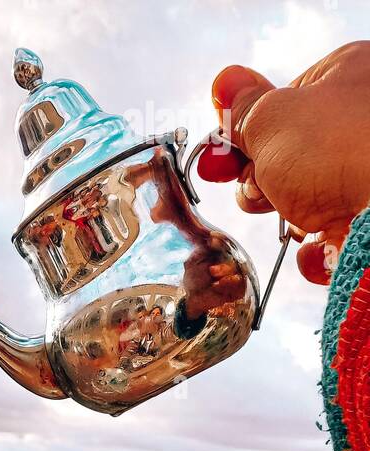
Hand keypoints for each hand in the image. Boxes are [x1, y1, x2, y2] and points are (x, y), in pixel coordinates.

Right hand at [197, 42, 369, 284]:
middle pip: (295, 152)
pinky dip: (322, 249)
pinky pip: (339, 233)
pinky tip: (321, 247)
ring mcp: (369, 170)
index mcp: (348, 74)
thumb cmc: (335, 150)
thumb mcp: (271, 119)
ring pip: (314, 196)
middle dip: (265, 180)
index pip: (285, 100)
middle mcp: (364, 118)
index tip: (222, 160)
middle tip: (257, 190)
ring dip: (293, 216)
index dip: (247, 133)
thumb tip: (224, 84)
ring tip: (299, 219)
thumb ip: (243, 110)